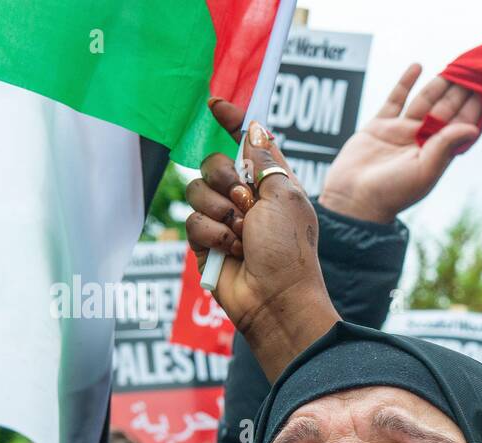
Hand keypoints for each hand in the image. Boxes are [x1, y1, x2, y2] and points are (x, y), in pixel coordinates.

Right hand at [186, 111, 338, 379]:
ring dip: (220, 211)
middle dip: (225, 179)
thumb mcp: (284, 196)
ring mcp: (224, 220)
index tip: (215, 104)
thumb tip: (255, 126)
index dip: (231, 122)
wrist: (275, 299)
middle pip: (212, 163)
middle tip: (244, 203)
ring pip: (196, 190)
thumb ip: (265, 159)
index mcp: (272, 182)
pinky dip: (212, 234)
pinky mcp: (205, 241)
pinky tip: (229, 251)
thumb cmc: (289, 250)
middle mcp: (246, 198)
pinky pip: (192, 221)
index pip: (246, 142)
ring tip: (240, 235)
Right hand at [317, 64, 481, 222]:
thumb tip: (474, 127)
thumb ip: (446, 146)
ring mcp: (401, 131)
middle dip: (458, 92)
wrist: (354, 199)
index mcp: (436, 153)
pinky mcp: (379, 126)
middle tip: (472, 70)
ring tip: (450, 68)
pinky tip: (418, 66)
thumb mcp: (424, 170)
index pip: (460, 125)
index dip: (473, 108)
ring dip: (437, 85)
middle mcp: (421, 140)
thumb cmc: (392, 192)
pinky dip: (406, 83)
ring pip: (423, 101)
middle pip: (445, 109)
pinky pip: (395, 99)